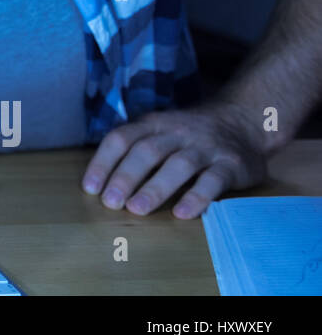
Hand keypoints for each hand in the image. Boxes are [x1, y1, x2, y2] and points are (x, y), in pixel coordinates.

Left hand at [81, 103, 266, 217]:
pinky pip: (213, 180)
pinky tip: (183, 214)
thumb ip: (135, 149)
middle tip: (110, 202)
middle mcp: (176, 132)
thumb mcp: (160, 132)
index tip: (90, 188)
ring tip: (136, 209)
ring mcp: (205, 147)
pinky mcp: (231, 164)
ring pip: (178, 165)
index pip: (121, 138)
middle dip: (126, 177)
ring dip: (155, 188)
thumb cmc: (189, 136)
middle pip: (147, 151)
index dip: (103, 162)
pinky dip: (197, 197)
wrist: (244, 121)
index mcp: (153, 124)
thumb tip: (99, 183)